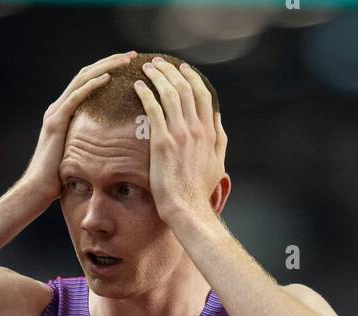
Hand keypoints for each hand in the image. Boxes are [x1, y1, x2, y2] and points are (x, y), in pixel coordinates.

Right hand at [20, 51, 137, 205]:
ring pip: (82, 79)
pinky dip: (92, 85)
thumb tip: (110, 151)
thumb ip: (88, 146)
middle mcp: (58, 108)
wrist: (37, 190)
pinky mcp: (56, 122)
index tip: (129, 67)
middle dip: (110, 62)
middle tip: (132, 56)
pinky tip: (108, 78)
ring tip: (125, 60)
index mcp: (64, 114)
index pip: (87, 83)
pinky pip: (76, 97)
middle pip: (86, 75)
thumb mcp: (77, 157)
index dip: (107, 71)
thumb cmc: (58, 180)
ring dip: (105, 67)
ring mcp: (56, 113)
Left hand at [133, 57, 227, 226]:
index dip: (191, 78)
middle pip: (184, 89)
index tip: (182, 68)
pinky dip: (146, 94)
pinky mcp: (162, 143)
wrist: (188, 209)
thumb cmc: (200, 191)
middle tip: (159, 63)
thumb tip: (217, 117)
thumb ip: (220, 138)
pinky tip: (138, 86)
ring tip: (146, 68)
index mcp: (209, 132)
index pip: (202, 95)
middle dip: (171, 71)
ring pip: (169, 94)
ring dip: (157, 77)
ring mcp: (180, 135)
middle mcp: (196, 129)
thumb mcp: (217, 163)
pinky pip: (153, 110)